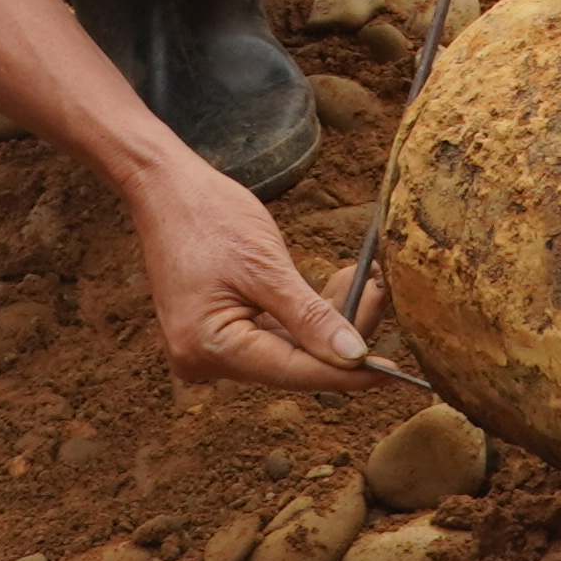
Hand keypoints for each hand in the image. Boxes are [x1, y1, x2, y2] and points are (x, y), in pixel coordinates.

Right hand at [124, 159, 381, 393]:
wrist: (165, 188)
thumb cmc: (210, 217)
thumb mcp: (266, 266)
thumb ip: (311, 318)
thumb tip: (355, 358)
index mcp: (210, 347)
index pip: (296, 372)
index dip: (349, 372)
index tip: (394, 371)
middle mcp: (204, 359)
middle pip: (294, 363)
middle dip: (343, 333)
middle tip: (381, 290)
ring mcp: (208, 349)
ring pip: (288, 350)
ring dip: (328, 320)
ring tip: (363, 277)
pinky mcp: (217, 333)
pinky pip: (272, 335)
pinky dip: (305, 316)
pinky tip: (335, 285)